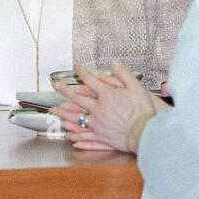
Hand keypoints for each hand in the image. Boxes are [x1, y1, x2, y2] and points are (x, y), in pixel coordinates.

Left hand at [50, 61, 165, 152]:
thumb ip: (124, 74)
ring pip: (76, 117)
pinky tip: (68, 134)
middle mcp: (98, 108)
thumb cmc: (143, 110)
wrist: (145, 133)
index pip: (90, 80)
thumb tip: (114, 62)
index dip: (82, 72)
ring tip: (53, 111)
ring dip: (63, 113)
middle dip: (64, 90)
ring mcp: (97, 123)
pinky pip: (84, 135)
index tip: (76, 67)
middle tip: (55, 85)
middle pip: (77, 98)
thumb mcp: (136, 87)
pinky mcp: (100, 136)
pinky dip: (75, 134)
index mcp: (106, 95)